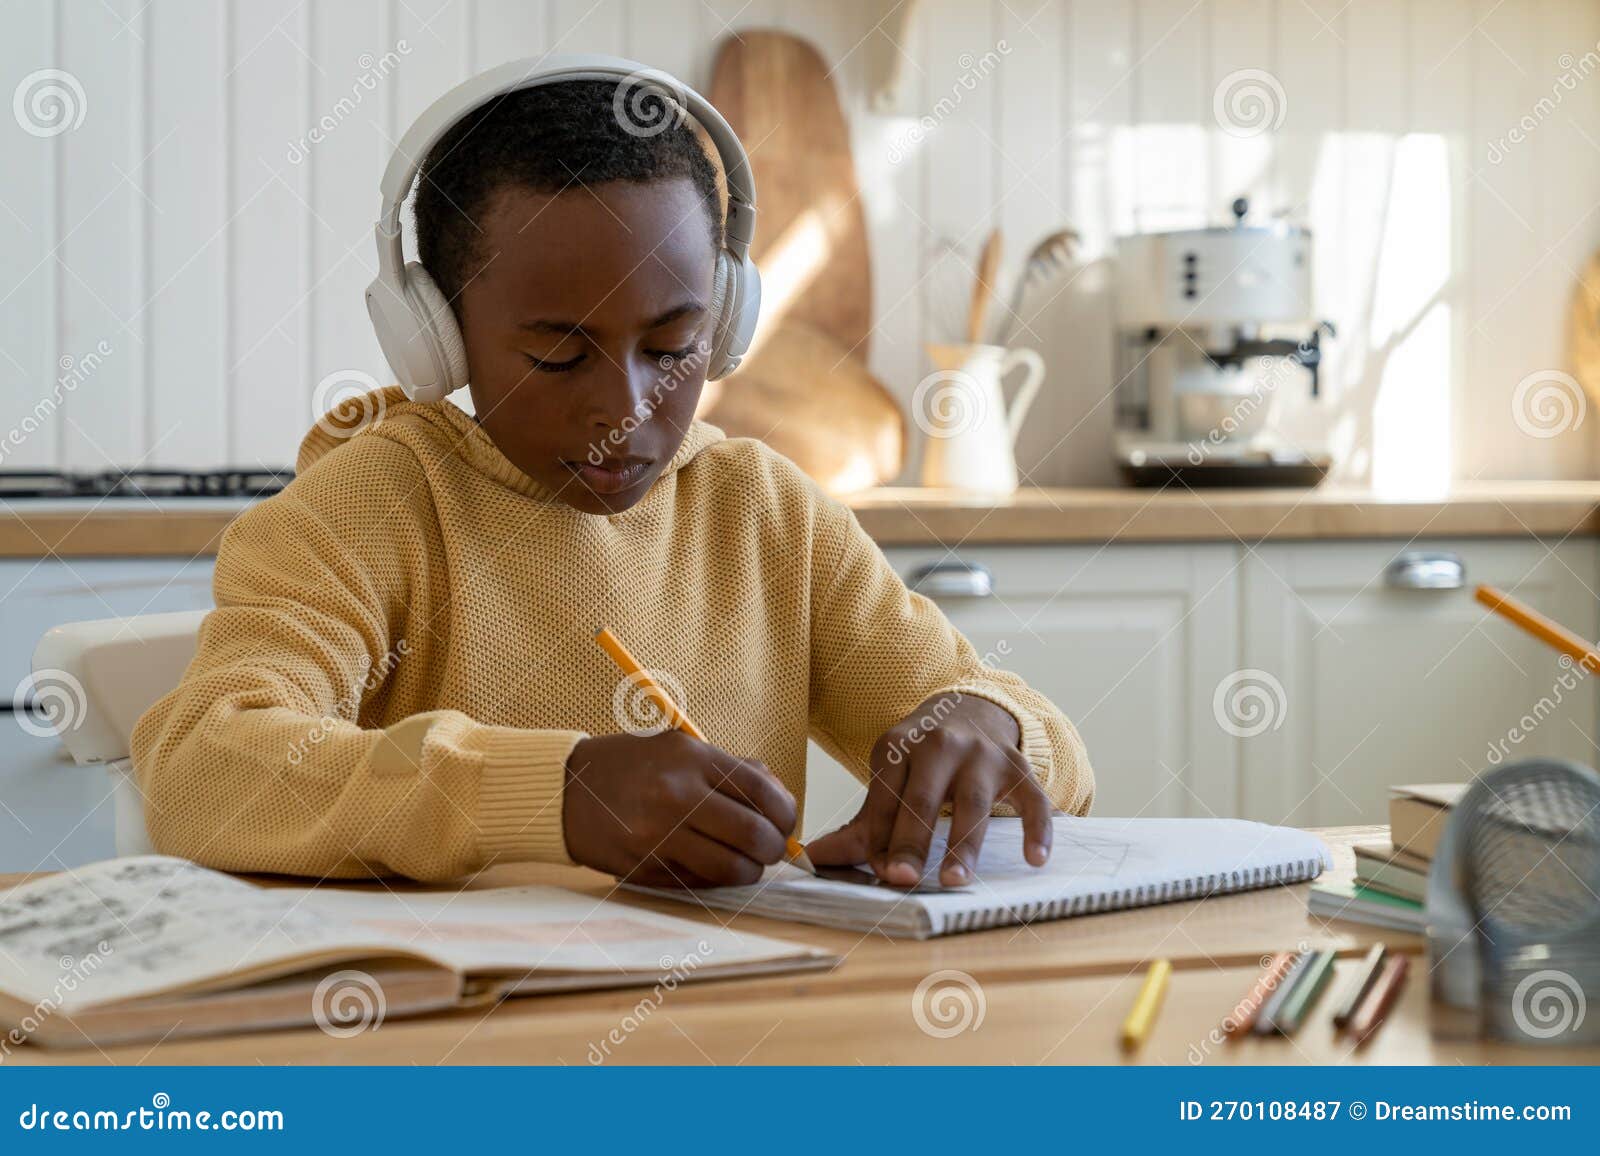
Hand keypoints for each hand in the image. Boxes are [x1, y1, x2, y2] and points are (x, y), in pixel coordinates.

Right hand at [563, 730, 796, 887]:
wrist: (565, 789)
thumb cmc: (631, 766)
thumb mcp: (679, 748)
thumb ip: (732, 769)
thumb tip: (782, 800)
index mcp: (691, 757)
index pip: (762, 790)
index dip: (786, 813)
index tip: (785, 822)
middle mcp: (676, 794)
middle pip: (754, 835)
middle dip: (773, 849)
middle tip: (769, 850)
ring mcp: (658, 834)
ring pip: (731, 868)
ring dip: (748, 871)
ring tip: (743, 862)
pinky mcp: (645, 866)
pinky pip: (699, 883)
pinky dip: (714, 880)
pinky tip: (707, 865)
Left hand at [806, 694, 1051, 887]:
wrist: (970, 709)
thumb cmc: (921, 759)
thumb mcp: (889, 778)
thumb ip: (862, 824)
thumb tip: (815, 859)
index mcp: (898, 746)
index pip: (885, 797)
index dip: (880, 837)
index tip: (880, 872)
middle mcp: (940, 744)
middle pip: (924, 799)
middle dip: (913, 840)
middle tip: (904, 878)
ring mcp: (982, 755)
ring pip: (974, 803)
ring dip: (963, 844)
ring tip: (954, 880)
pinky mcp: (1017, 767)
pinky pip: (1033, 799)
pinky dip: (1037, 828)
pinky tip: (1034, 859)